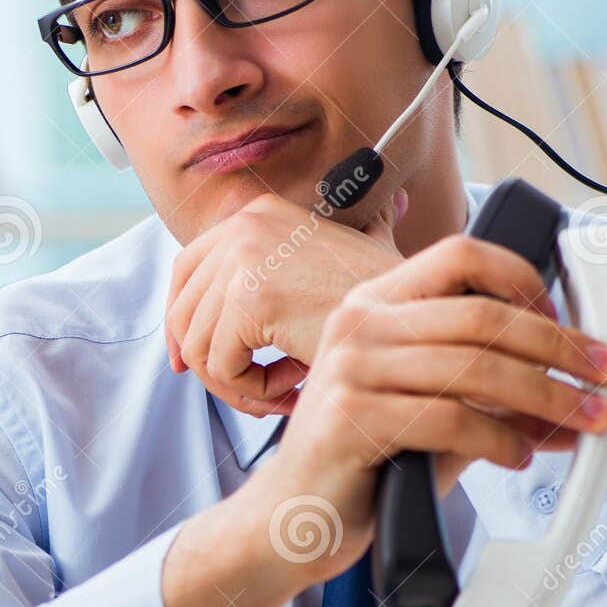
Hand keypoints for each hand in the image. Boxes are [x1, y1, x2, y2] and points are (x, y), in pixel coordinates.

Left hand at [165, 188, 405, 417]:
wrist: (425, 317)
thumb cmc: (391, 301)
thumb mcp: (354, 253)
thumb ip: (322, 245)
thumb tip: (329, 233)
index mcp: (256, 213)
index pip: (184, 272)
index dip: (182, 325)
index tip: (191, 364)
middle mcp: (242, 225)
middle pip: (182, 314)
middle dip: (210, 367)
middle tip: (248, 393)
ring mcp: (243, 258)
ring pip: (199, 348)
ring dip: (238, 385)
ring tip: (282, 392)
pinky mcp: (249, 298)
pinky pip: (220, 366)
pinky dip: (252, 391)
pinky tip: (292, 389)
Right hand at [243, 231, 606, 586]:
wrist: (294, 514)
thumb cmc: (359, 459)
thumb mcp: (429, 407)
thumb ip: (490, 391)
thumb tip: (571, 391)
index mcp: (373, 305)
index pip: (461, 257)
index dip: (525, 281)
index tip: (565, 323)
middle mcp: (356, 324)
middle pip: (482, 316)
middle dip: (558, 349)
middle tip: (600, 378)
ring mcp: (348, 368)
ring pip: (475, 368)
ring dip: (544, 398)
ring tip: (578, 422)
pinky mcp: (348, 416)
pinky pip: (450, 419)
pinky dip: (499, 440)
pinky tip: (516, 456)